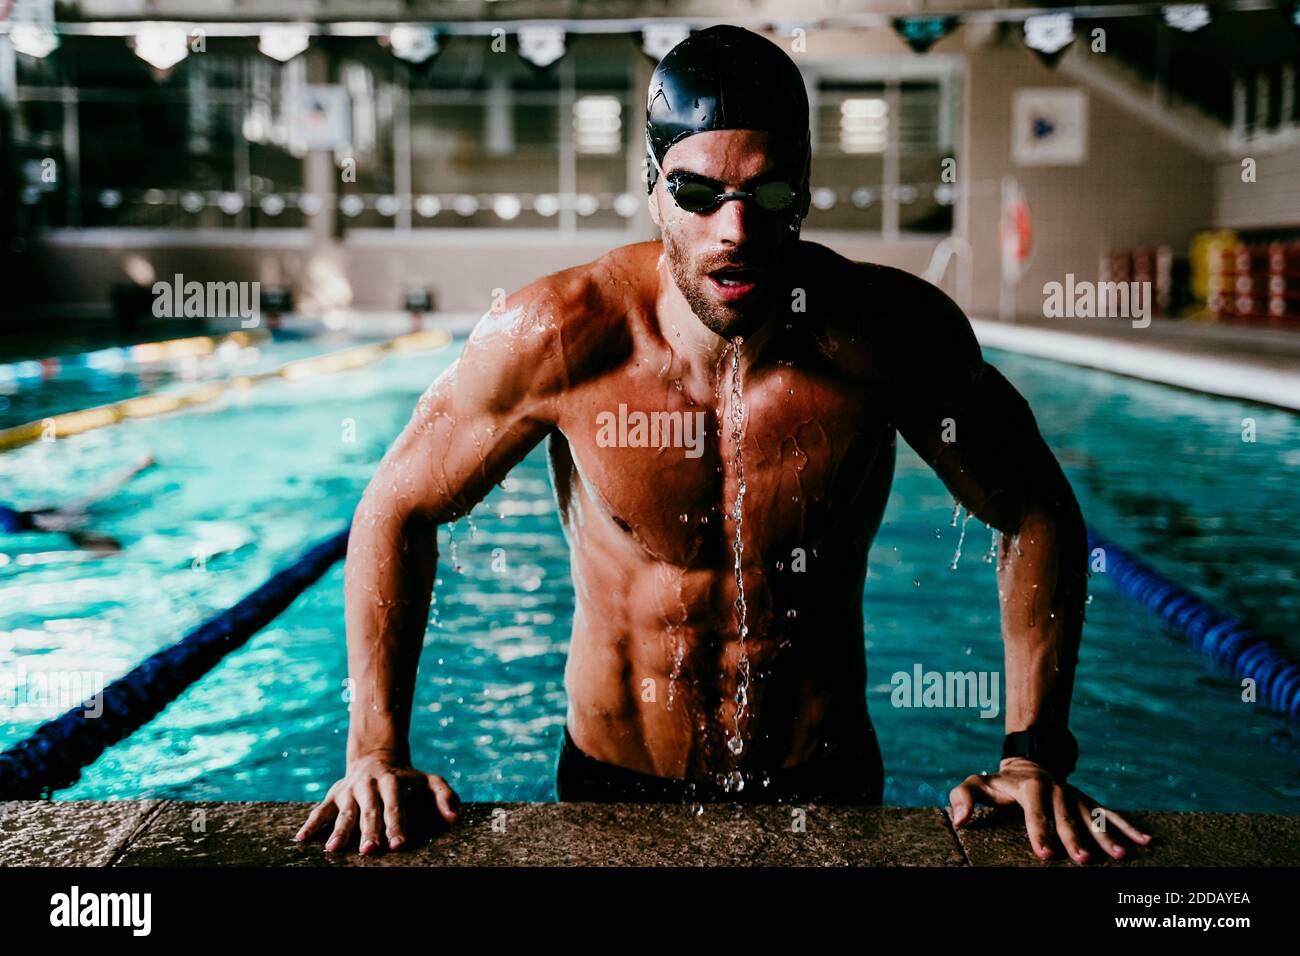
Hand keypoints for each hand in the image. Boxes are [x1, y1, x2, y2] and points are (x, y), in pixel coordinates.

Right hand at [295, 752, 460, 854]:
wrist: (377, 756)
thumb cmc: (408, 778)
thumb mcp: (430, 781)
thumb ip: (444, 796)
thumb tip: (454, 817)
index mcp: (394, 782)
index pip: (396, 805)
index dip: (397, 825)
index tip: (399, 844)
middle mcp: (370, 785)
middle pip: (369, 811)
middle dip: (368, 831)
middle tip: (369, 852)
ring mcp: (350, 790)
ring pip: (344, 813)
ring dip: (339, 832)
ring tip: (333, 850)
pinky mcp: (334, 795)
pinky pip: (320, 811)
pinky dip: (311, 824)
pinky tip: (301, 839)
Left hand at [948, 757, 1151, 862]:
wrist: (1027, 762)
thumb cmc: (998, 783)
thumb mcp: (976, 783)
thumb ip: (963, 797)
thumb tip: (959, 820)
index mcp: (1030, 787)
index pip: (1034, 810)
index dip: (1039, 831)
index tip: (1044, 853)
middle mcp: (1056, 790)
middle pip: (1067, 817)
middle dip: (1075, 839)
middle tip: (1083, 861)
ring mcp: (1075, 795)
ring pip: (1092, 816)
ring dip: (1107, 836)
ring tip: (1120, 856)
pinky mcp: (1088, 800)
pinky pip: (1110, 813)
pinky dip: (1128, 827)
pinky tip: (1145, 841)